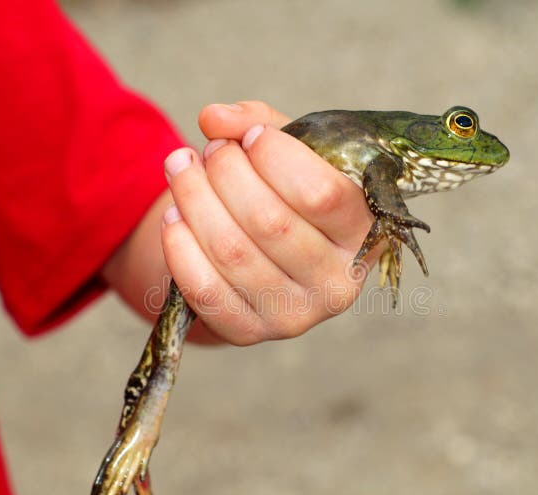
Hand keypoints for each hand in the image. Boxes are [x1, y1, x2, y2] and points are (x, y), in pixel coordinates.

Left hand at [161, 101, 379, 344]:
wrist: (268, 260)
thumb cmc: (288, 195)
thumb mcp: (290, 154)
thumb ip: (257, 124)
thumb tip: (213, 118)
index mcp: (364, 233)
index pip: (322, 195)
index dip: (276, 157)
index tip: (251, 136)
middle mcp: (338, 284)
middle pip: (270, 222)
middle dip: (226, 172)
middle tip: (211, 150)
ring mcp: (295, 316)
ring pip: (231, 251)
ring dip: (194, 199)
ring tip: (181, 168)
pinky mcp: (250, 333)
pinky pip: (205, 290)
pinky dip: (179, 246)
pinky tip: (173, 215)